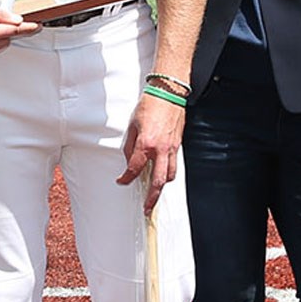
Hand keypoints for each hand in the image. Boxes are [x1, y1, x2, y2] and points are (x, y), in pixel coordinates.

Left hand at [117, 92, 184, 210]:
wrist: (168, 94)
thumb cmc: (150, 106)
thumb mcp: (132, 125)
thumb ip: (130, 145)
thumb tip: (129, 159)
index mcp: (146, 144)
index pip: (134, 168)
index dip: (126, 178)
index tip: (122, 181)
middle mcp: (160, 149)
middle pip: (158, 181)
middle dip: (152, 197)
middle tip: (147, 207)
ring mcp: (172, 148)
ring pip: (170, 175)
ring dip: (162, 186)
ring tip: (156, 193)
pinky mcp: (178, 145)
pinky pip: (175, 164)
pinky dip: (169, 173)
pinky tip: (163, 175)